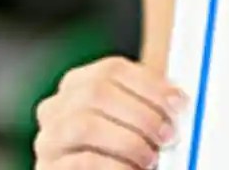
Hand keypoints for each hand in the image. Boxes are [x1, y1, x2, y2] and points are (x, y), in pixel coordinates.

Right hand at [34, 56, 188, 168]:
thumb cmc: (123, 149)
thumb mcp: (134, 120)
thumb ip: (149, 105)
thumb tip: (180, 101)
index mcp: (79, 83)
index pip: (112, 69)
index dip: (151, 84)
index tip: (180, 103)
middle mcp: (56, 106)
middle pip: (96, 93)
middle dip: (142, 114)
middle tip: (169, 135)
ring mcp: (48, 138)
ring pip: (85, 125)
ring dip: (128, 141)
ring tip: (152, 157)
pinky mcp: (48, 168)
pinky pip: (81, 162)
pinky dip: (114, 165)